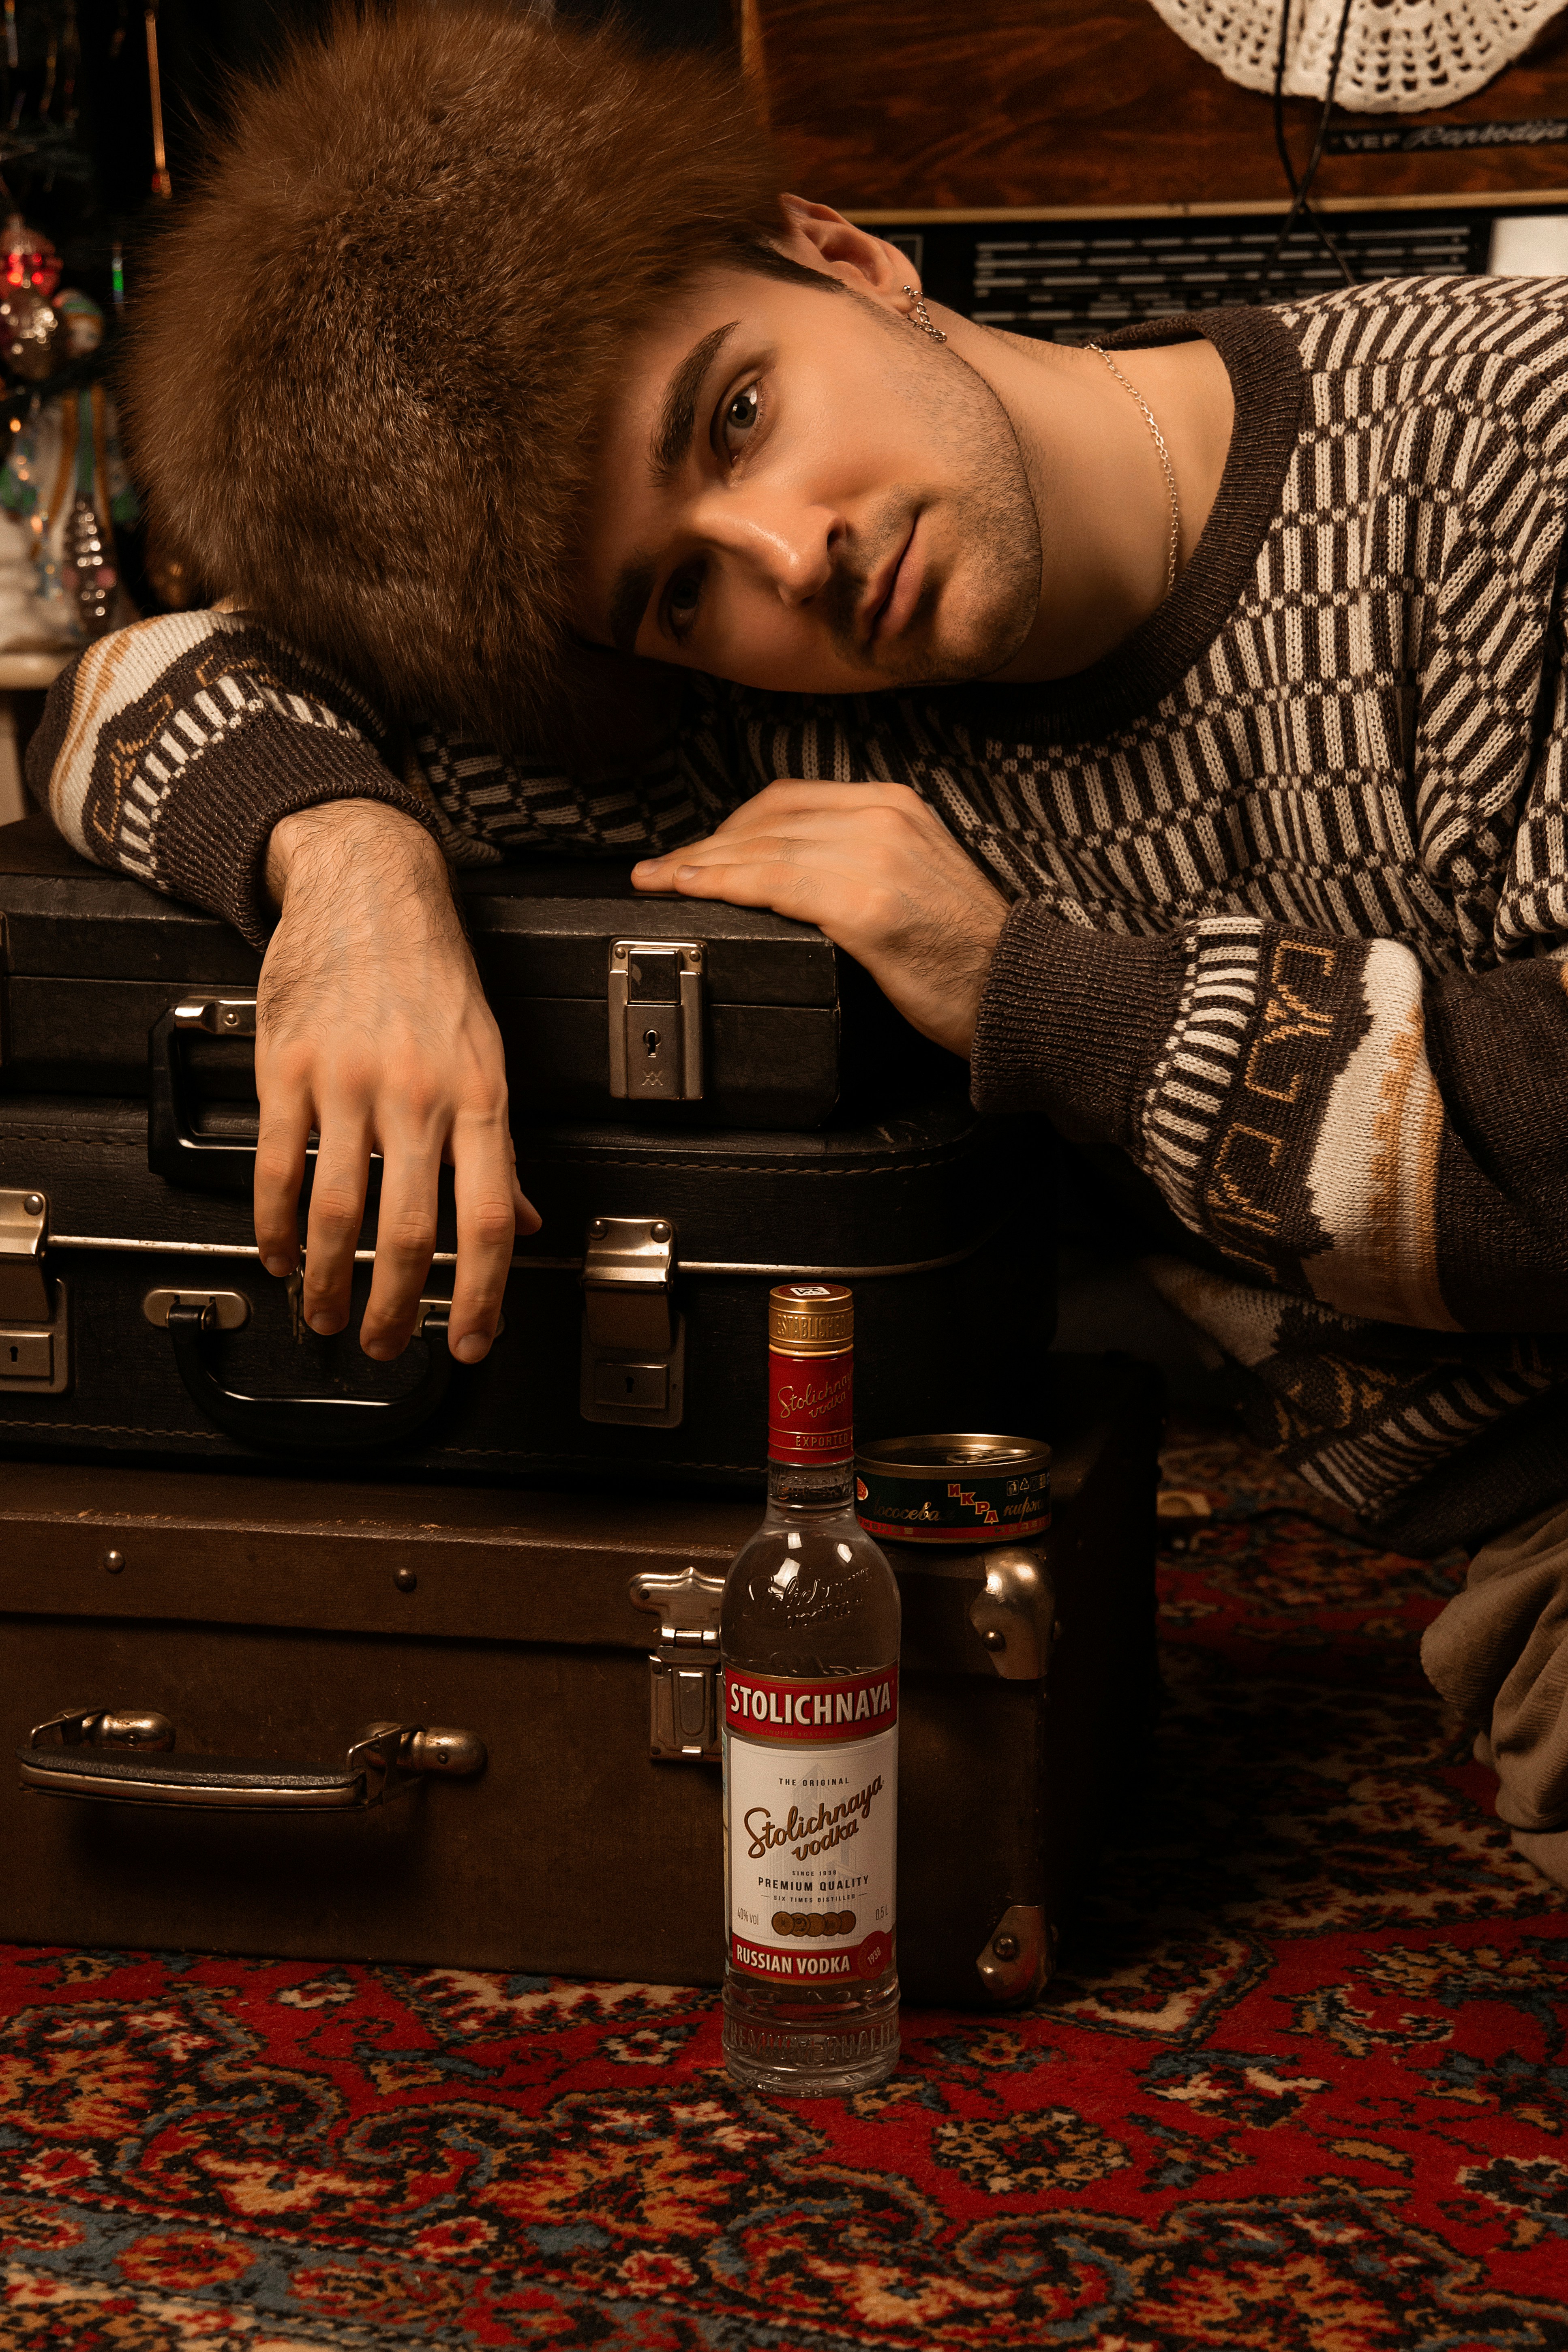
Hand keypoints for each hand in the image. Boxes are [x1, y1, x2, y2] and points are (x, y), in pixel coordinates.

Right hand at [256, 801, 537, 1361]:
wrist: (369, 886)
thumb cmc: (432, 971)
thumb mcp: (487, 1053)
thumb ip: (499, 1146)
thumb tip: (525, 1222)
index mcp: (482, 1095)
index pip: (492, 1217)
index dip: (482, 1294)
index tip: (468, 1341)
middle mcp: (420, 1093)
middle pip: (412, 1230)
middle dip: (395, 1306)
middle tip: (382, 1343)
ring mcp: (351, 1081)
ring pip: (339, 1211)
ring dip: (328, 1279)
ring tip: (324, 1312)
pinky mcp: (289, 1067)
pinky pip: (279, 1166)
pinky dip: (275, 1225)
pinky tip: (280, 1254)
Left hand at [630, 782, 1006, 1055]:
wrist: (1021, 991)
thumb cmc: (967, 955)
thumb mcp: (915, 879)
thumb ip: (861, 860)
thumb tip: (793, 872)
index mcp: (894, 806)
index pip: (788, 799)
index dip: (730, 824)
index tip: (694, 849)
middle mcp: (883, 818)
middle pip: (766, 819)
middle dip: (704, 844)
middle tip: (661, 870)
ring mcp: (875, 857)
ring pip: (761, 847)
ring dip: (698, 864)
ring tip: (658, 882)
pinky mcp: (866, 904)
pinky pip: (772, 883)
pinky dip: (720, 883)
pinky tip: (688, 890)